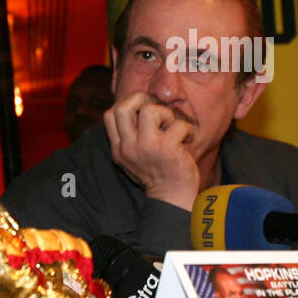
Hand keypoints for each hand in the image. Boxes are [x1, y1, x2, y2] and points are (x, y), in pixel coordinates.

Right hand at [104, 92, 199, 210]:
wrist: (172, 198)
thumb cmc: (157, 174)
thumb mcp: (134, 158)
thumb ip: (130, 137)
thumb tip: (139, 107)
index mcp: (120, 148)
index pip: (110, 115)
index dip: (127, 104)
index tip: (142, 109)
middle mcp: (129, 147)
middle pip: (124, 107)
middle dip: (142, 99)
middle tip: (156, 110)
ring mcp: (148, 147)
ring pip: (150, 110)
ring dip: (166, 113)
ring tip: (172, 126)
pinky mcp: (167, 149)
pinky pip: (178, 124)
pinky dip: (187, 128)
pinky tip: (188, 138)